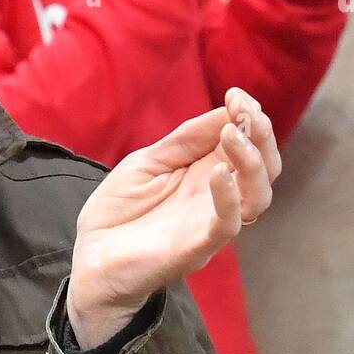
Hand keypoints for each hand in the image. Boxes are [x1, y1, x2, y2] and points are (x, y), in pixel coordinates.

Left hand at [67, 90, 279, 349]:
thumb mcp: (147, 162)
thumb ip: (185, 140)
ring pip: (257, 197)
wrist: (89, 259)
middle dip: (260, 135)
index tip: (236, 95)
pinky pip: (227, 226)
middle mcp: (217, 199)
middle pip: (265, 168)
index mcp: (207, 174)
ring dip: (251, 162)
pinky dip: (229, 198)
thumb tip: (225, 110)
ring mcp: (208, 224)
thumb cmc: (118, 212)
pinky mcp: (196, 249)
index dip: (248, 117)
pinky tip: (217, 173)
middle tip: (244, 112)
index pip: (247, 144)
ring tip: (231, 135)